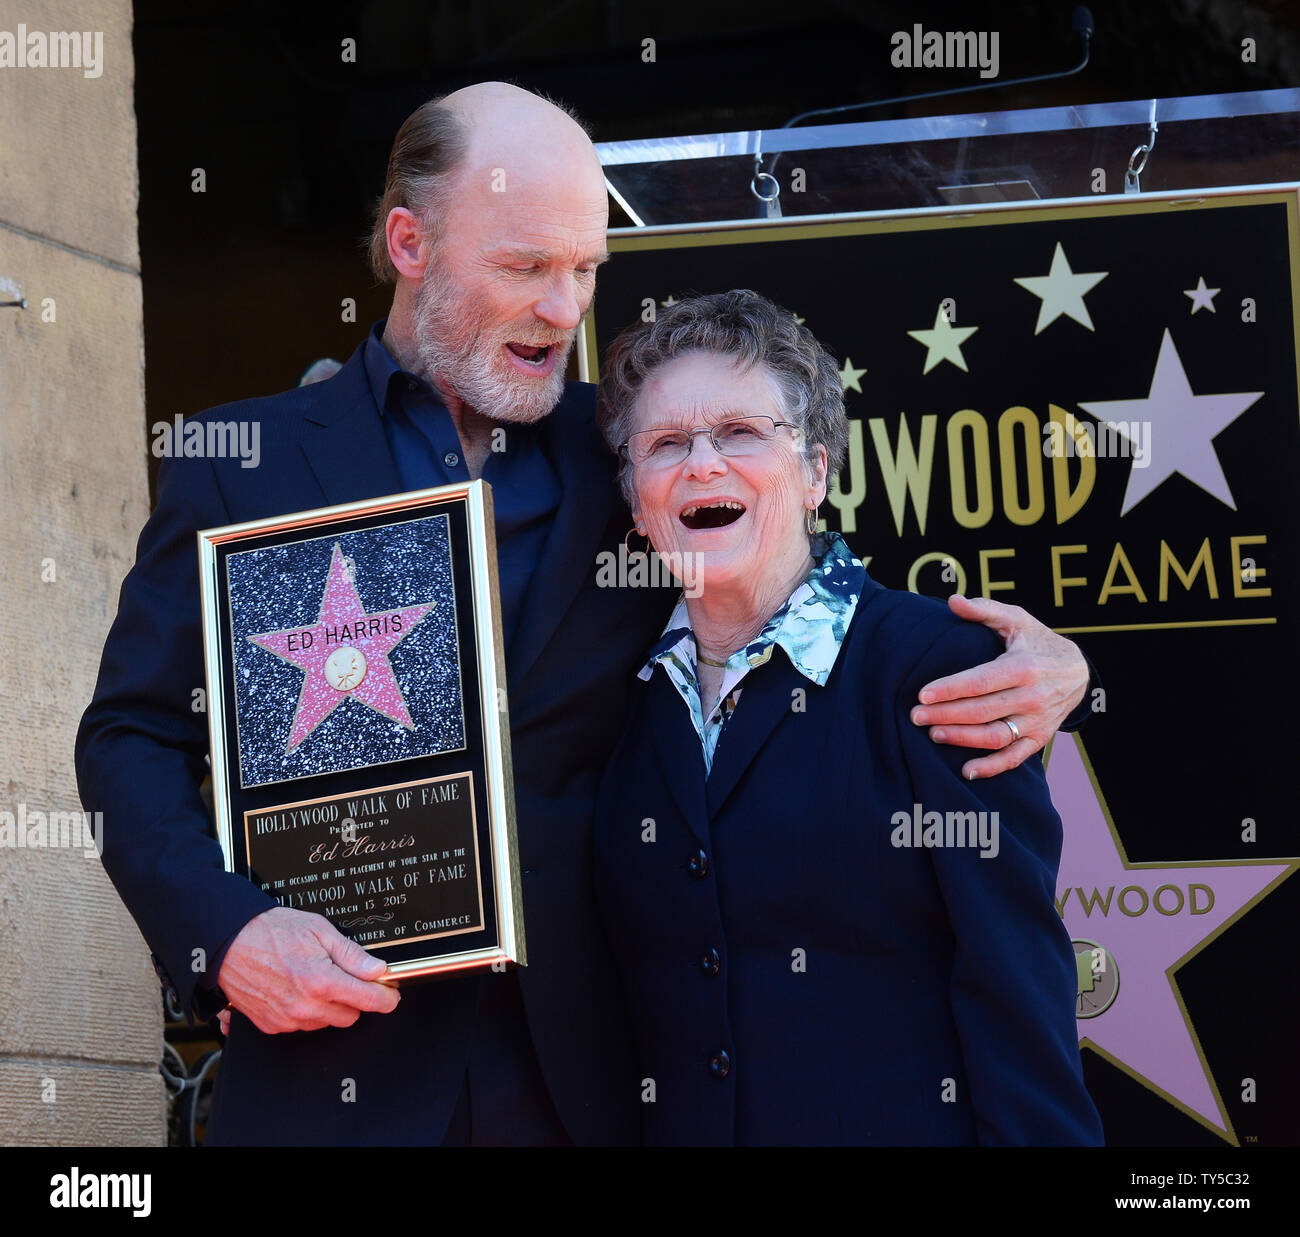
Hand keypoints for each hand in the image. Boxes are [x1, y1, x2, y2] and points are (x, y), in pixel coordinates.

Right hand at [216, 906, 399, 1033]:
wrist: (227, 943)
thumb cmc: (270, 931)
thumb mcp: (320, 930)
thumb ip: (352, 955)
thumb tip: (377, 970)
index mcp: (321, 982)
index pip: (369, 1001)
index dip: (386, 997)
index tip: (391, 993)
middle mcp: (305, 1007)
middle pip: (351, 1016)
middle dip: (356, 998)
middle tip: (349, 977)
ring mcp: (287, 1020)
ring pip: (327, 1023)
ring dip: (331, 1006)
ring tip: (316, 977)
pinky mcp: (272, 1025)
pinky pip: (303, 1025)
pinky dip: (309, 1011)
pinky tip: (299, 988)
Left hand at [910, 595, 1087, 780]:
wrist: (1077, 670)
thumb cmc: (1036, 641)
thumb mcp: (1016, 619)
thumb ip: (983, 610)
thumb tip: (953, 600)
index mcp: (1023, 667)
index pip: (980, 681)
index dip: (950, 689)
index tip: (922, 694)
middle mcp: (1032, 697)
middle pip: (982, 711)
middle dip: (946, 715)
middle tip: (915, 716)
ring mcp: (1037, 720)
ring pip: (995, 736)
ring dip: (962, 739)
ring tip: (932, 734)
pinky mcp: (1040, 738)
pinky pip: (1015, 758)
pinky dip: (992, 767)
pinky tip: (966, 770)